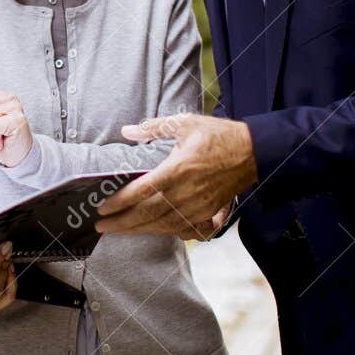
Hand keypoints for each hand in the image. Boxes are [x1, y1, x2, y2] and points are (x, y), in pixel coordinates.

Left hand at [95, 113, 257, 237]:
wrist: (254, 151)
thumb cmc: (218, 135)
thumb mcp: (185, 123)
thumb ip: (154, 128)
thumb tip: (126, 131)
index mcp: (178, 169)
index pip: (141, 191)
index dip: (119, 202)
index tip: (102, 208)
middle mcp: (187, 192)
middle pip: (148, 214)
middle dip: (122, 223)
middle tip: (101, 227)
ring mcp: (199, 206)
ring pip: (163, 225)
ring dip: (139, 230)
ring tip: (120, 230)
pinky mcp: (210, 213)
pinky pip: (184, 230)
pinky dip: (167, 232)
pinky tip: (153, 231)